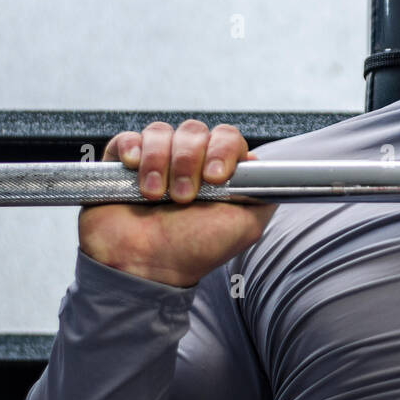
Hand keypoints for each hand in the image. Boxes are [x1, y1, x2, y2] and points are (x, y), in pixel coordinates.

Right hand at [78, 120, 276, 286]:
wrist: (144, 269)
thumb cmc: (193, 251)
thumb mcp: (245, 227)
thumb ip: (264, 196)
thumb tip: (275, 172)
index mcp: (218, 171)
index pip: (227, 137)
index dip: (222, 150)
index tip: (214, 177)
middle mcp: (189, 161)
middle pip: (194, 131)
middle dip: (188, 162)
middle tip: (183, 196)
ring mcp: (156, 160)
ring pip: (161, 133)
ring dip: (159, 162)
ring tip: (155, 197)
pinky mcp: (123, 163)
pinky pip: (128, 138)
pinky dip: (132, 148)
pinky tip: (134, 168)